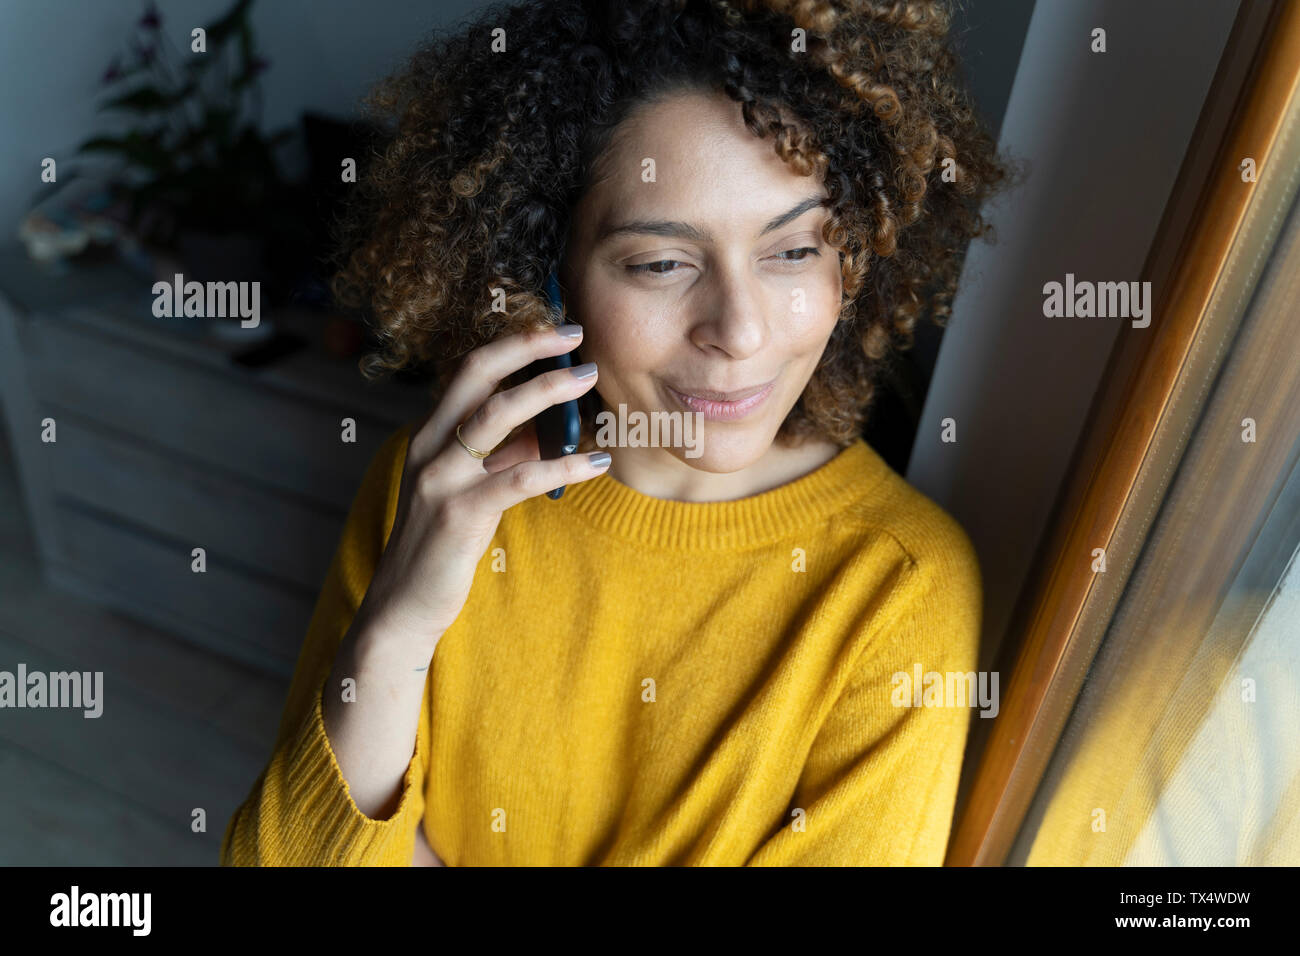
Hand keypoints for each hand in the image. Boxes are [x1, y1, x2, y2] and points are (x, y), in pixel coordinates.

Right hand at [352, 323, 606, 653]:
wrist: (404, 605)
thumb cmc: (442, 544)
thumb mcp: (472, 487)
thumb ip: (504, 455)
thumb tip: (552, 426)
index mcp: (430, 434)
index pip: (469, 370)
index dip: (513, 343)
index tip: (555, 330)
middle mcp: (429, 446)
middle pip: (477, 375)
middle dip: (527, 346)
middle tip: (575, 333)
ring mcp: (441, 478)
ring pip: (496, 416)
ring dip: (547, 391)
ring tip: (590, 379)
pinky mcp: (459, 514)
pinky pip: (520, 478)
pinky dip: (563, 466)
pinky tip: (597, 462)